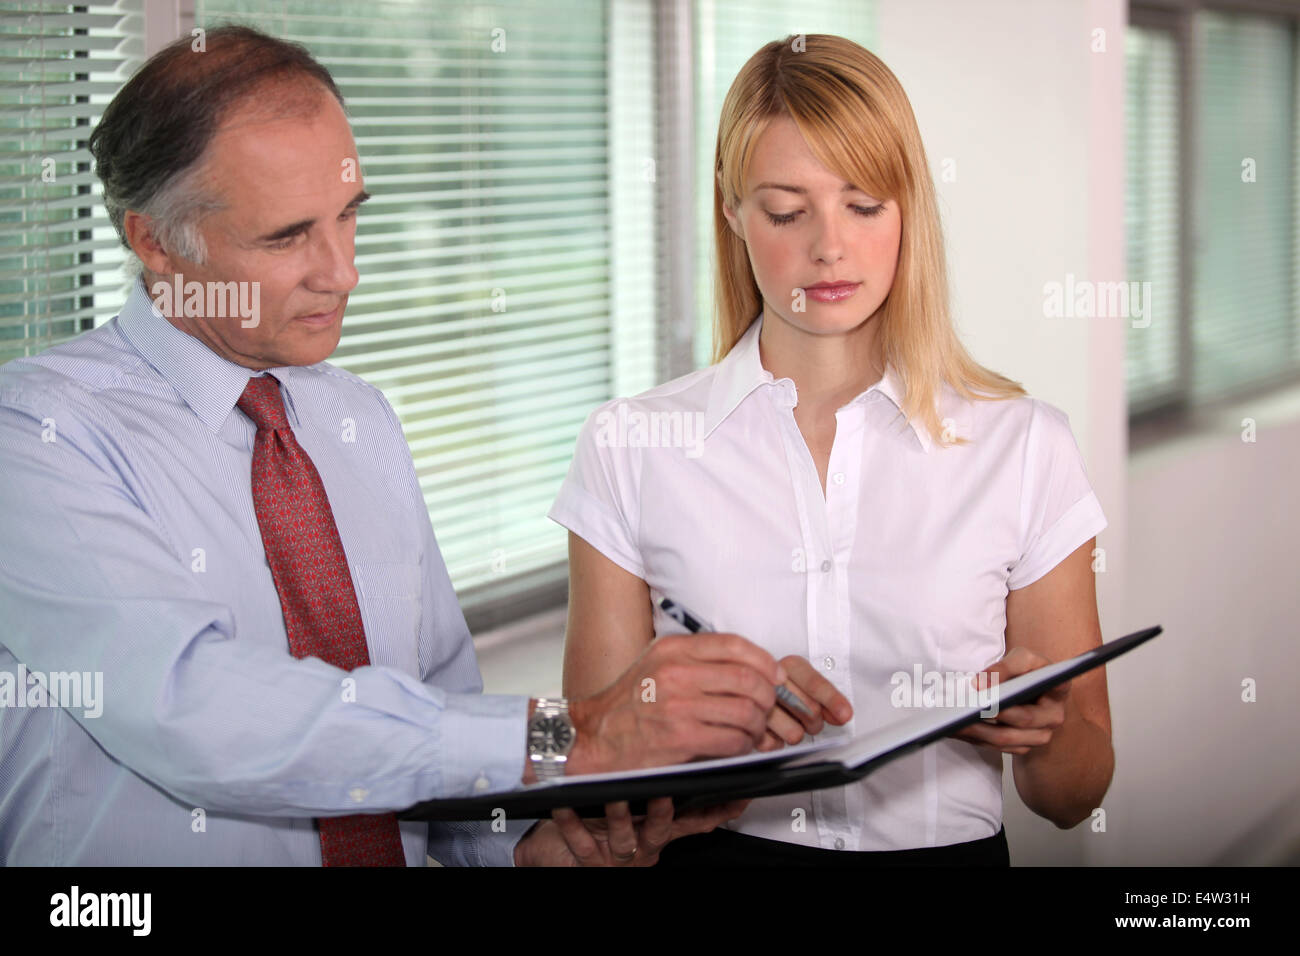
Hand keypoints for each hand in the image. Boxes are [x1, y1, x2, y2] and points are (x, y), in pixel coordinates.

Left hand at [514, 797, 750, 865]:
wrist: (561, 854)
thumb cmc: (601, 823)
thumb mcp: (639, 808)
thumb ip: (662, 784)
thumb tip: (685, 741)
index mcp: (659, 832)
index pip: (695, 820)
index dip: (717, 810)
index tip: (733, 795)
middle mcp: (643, 846)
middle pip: (662, 829)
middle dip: (664, 811)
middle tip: (665, 792)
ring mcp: (616, 855)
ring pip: (622, 836)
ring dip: (620, 816)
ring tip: (615, 795)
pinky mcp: (587, 859)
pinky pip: (578, 840)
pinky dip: (572, 821)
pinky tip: (565, 803)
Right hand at [566, 633, 784, 774]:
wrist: (597, 737)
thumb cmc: (630, 703)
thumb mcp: (658, 664)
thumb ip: (697, 659)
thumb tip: (748, 666)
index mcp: (673, 649)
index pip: (734, 645)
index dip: (764, 661)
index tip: (774, 675)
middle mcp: (676, 672)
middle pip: (747, 678)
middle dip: (768, 695)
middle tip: (768, 706)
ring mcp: (678, 705)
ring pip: (745, 710)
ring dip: (759, 724)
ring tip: (754, 729)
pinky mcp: (681, 737)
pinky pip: (733, 739)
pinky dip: (745, 744)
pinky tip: (740, 745)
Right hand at [756, 655, 852, 751]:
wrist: (745, 689)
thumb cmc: (785, 687)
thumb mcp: (806, 682)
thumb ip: (826, 696)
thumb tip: (843, 715)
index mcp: (788, 666)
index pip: (813, 683)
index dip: (832, 699)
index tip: (844, 714)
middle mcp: (770, 682)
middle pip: (809, 711)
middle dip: (815, 721)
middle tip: (809, 718)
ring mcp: (756, 703)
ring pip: (795, 733)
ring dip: (797, 732)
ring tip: (790, 723)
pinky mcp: (747, 725)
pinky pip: (774, 745)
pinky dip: (777, 741)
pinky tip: (774, 730)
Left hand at [951, 647, 1069, 755]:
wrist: (1030, 685)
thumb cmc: (1028, 669)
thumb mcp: (1022, 657)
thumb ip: (1005, 666)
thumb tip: (981, 684)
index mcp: (1059, 691)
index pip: (1036, 702)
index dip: (1011, 707)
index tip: (987, 702)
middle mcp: (1053, 718)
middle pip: (1018, 726)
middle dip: (988, 720)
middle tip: (963, 713)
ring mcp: (1038, 736)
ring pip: (1005, 740)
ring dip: (977, 732)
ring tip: (953, 722)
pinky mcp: (1021, 745)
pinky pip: (997, 746)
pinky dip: (975, 737)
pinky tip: (956, 728)